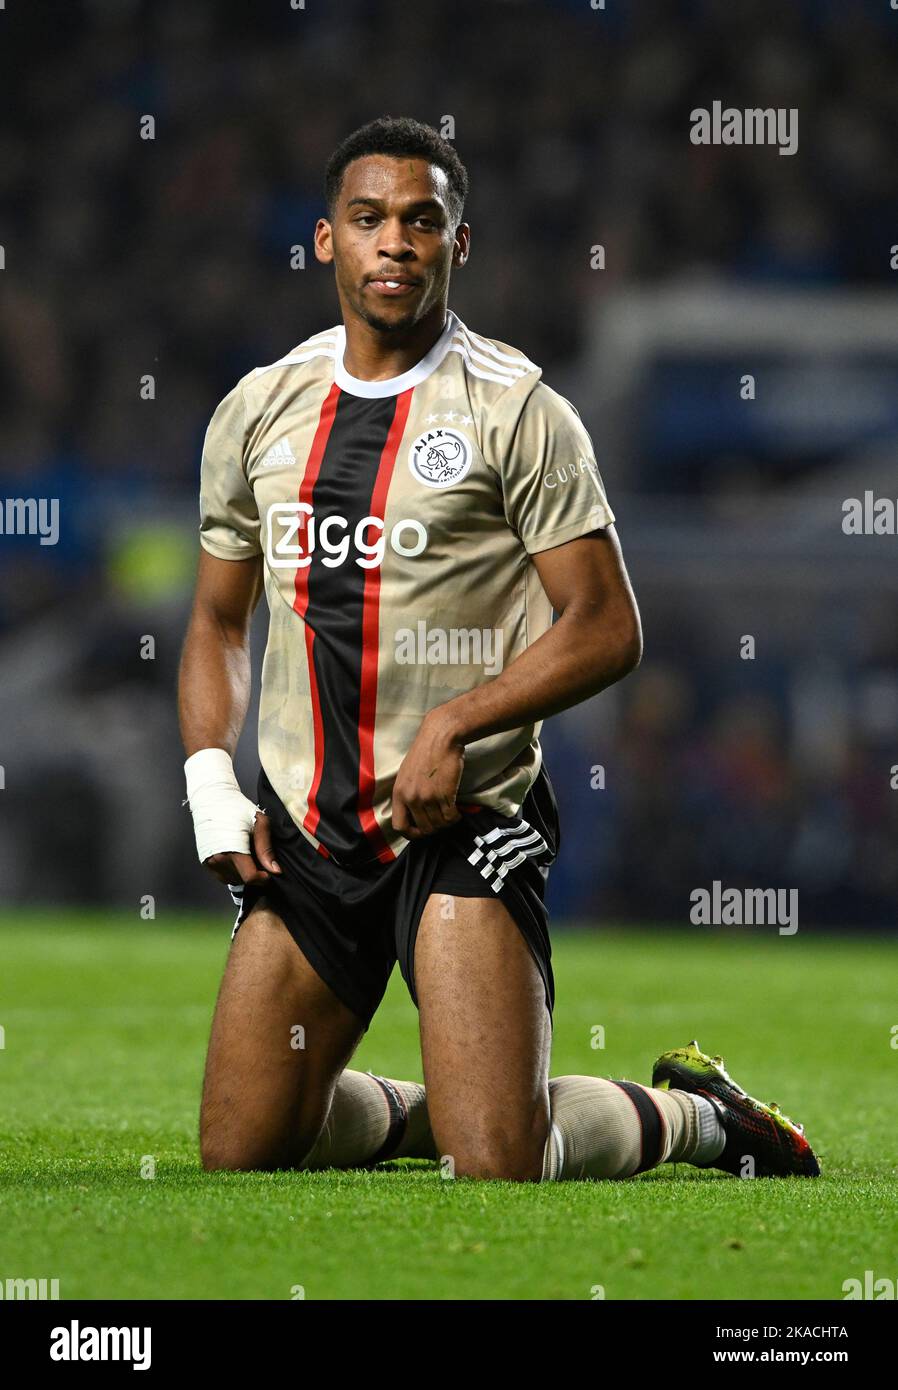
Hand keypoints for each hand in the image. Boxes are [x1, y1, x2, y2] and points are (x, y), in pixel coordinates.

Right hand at [202, 810, 282, 885]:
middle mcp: (218, 859)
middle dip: (255, 873)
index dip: (264, 878)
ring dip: (244, 873)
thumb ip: (266, 849)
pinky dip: (233, 871)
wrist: (212, 801)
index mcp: (233, 850)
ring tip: (248, 854)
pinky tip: (237, 857)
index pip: (251, 878)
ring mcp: (210, 863)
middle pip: (243, 880)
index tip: (270, 871)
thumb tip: (275, 870)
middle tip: (259, 857)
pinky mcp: (206, 863)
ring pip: (234, 880)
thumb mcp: (259, 823)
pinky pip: (224, 877)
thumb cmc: (237, 808)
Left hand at [392, 711, 465, 839]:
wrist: (441, 737)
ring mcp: (428, 797)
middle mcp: (411, 798)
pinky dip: (456, 817)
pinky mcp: (445, 794)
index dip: (411, 833)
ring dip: (446, 822)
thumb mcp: (406, 774)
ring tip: (450, 813)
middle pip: (423, 828)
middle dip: (434, 828)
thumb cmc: (424, 752)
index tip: (421, 831)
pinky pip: (451, 817)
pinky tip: (457, 811)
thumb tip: (412, 814)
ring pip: (439, 824)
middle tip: (440, 819)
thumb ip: (407, 794)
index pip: (400, 826)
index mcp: (399, 793)